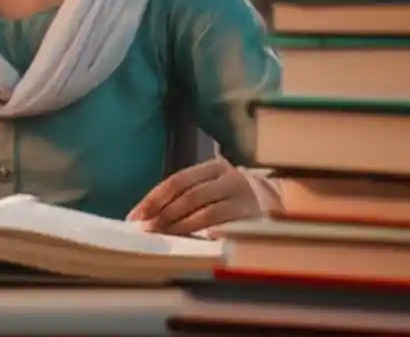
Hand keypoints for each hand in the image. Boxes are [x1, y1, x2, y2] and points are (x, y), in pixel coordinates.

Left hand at [126, 157, 262, 235]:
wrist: (274, 205)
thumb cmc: (229, 198)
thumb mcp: (209, 188)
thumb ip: (182, 197)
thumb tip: (145, 215)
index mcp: (213, 167)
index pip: (177, 181)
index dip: (154, 199)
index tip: (136, 216)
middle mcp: (229, 178)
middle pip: (188, 195)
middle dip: (164, 213)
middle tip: (147, 229)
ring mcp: (242, 197)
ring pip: (204, 211)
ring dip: (179, 226)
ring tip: (163, 236)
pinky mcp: (251, 217)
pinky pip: (222, 226)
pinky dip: (202, 233)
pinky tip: (188, 241)